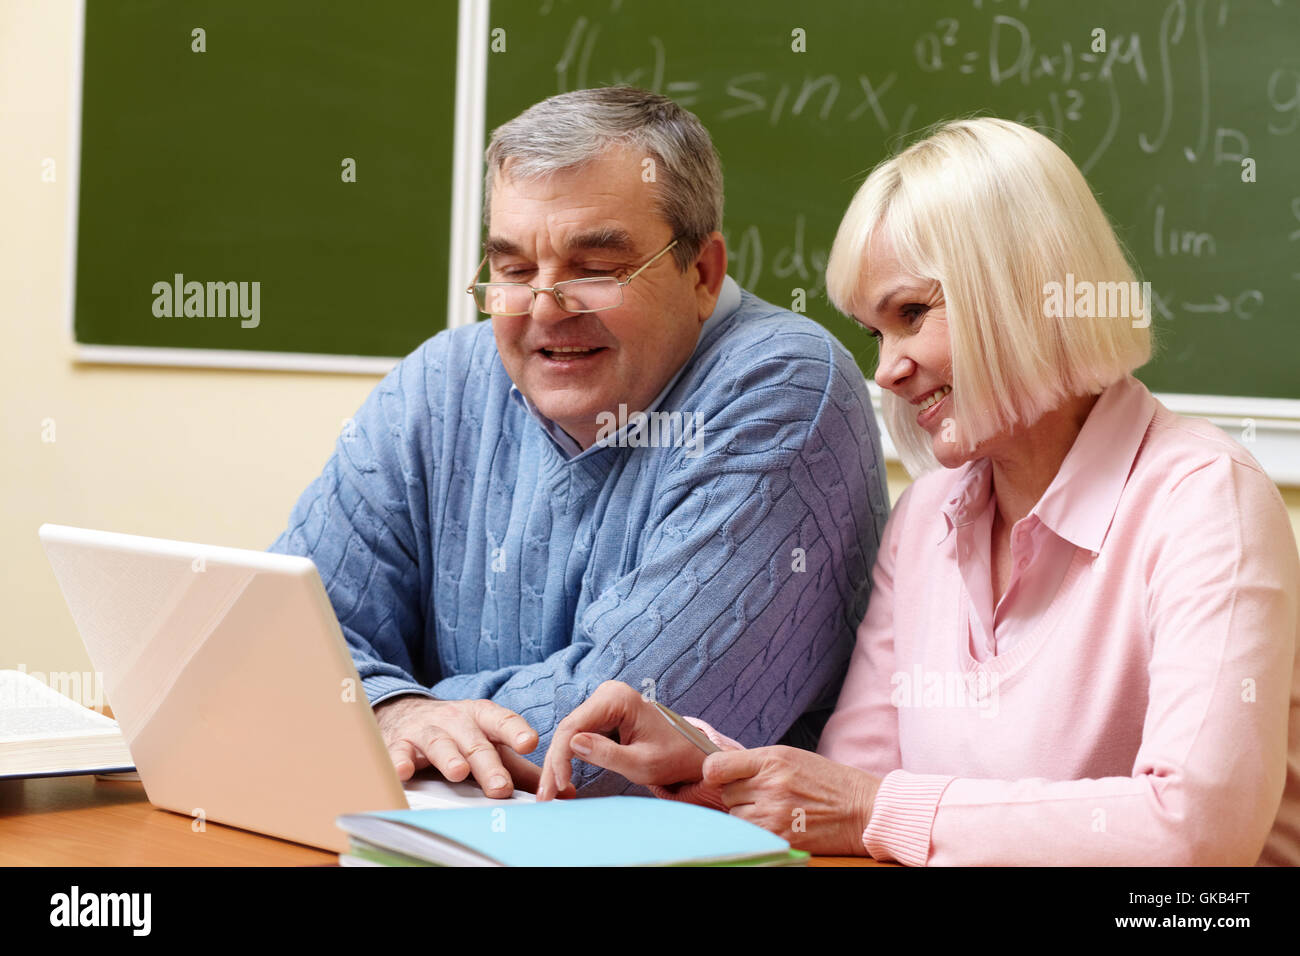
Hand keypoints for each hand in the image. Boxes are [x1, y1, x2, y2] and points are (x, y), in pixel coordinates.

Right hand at [373, 695, 540, 796]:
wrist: (410, 715)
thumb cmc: (462, 736)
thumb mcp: (492, 747)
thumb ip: (525, 771)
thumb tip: (565, 792)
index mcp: (484, 719)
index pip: (503, 722)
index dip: (516, 730)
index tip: (530, 742)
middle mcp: (457, 721)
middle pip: (475, 743)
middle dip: (488, 764)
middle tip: (500, 786)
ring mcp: (429, 731)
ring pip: (440, 744)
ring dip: (450, 759)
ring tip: (459, 773)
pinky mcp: (401, 742)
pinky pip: (399, 751)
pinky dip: (399, 760)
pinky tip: (403, 770)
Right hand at [537, 680, 707, 799]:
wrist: (689, 754)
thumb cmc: (672, 757)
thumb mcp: (642, 764)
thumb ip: (609, 755)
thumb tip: (573, 744)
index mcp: (618, 698)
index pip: (575, 725)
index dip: (560, 756)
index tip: (558, 784)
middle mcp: (607, 694)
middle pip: (568, 729)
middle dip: (555, 764)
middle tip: (545, 796)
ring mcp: (603, 703)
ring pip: (569, 735)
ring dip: (558, 764)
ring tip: (549, 793)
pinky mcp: (602, 715)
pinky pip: (578, 736)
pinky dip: (569, 759)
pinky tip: (560, 779)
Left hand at [703, 746, 880, 855]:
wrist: (862, 809)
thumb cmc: (826, 781)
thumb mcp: (791, 757)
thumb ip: (756, 762)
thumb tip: (718, 770)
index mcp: (772, 759)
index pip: (716, 766)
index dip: (714, 772)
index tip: (719, 776)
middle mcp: (770, 785)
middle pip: (726, 793)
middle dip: (740, 795)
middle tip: (765, 794)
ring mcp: (774, 814)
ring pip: (735, 816)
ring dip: (748, 815)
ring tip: (776, 810)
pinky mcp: (780, 838)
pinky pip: (749, 834)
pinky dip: (758, 831)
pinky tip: (779, 824)